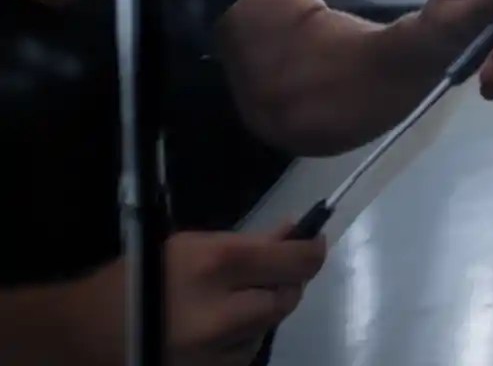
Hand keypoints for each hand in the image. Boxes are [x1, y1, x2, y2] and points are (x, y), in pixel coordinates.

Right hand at [77, 228, 324, 365]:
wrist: (89, 332)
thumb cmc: (141, 277)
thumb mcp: (193, 244)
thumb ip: (250, 241)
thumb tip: (295, 232)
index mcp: (219, 265)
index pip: (295, 261)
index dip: (311, 250)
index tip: (313, 243)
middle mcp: (226, 311)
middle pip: (288, 296)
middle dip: (285, 282)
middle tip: (268, 273)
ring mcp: (222, 351)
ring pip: (270, 323)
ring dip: (262, 309)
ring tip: (226, 301)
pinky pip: (249, 348)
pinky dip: (244, 334)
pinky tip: (215, 327)